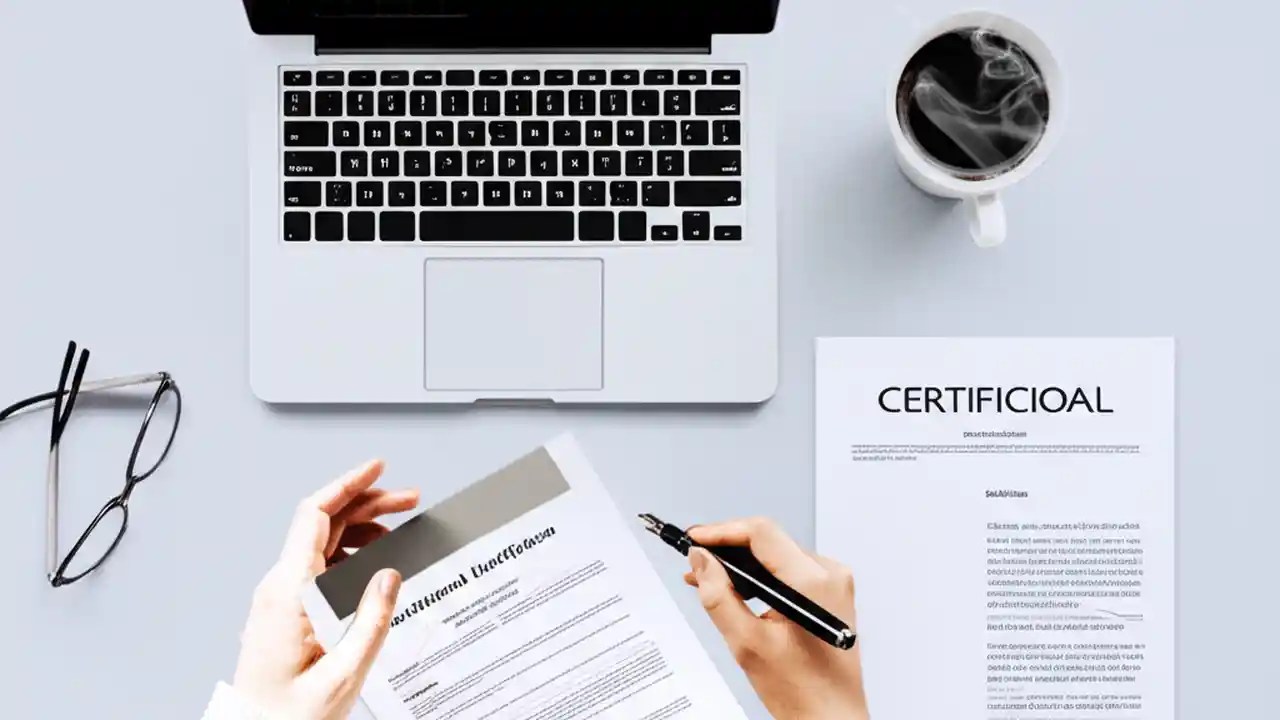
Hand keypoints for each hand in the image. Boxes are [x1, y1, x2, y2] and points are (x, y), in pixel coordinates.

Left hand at [231, 460, 419, 719]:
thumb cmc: (289, 715)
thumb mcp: (343, 674)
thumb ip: (371, 621)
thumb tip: (390, 575)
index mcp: (287, 592)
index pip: (315, 516)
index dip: (347, 484)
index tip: (376, 468)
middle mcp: (278, 588)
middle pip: (324, 524)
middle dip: (368, 502)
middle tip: (409, 499)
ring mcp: (279, 597)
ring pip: (322, 543)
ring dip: (362, 527)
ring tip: (399, 529)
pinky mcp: (285, 609)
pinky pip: (317, 565)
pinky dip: (350, 552)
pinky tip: (374, 561)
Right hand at [684, 518, 868, 719]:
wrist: (832, 718)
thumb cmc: (802, 691)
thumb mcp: (747, 643)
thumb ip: (719, 595)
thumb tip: (701, 561)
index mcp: (813, 583)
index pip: (761, 533)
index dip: (722, 531)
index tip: (695, 539)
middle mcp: (829, 576)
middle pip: (769, 541)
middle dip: (728, 547)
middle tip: (695, 559)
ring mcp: (833, 584)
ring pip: (776, 554)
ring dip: (741, 563)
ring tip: (708, 577)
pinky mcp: (829, 594)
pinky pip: (788, 570)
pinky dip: (759, 576)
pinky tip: (736, 588)